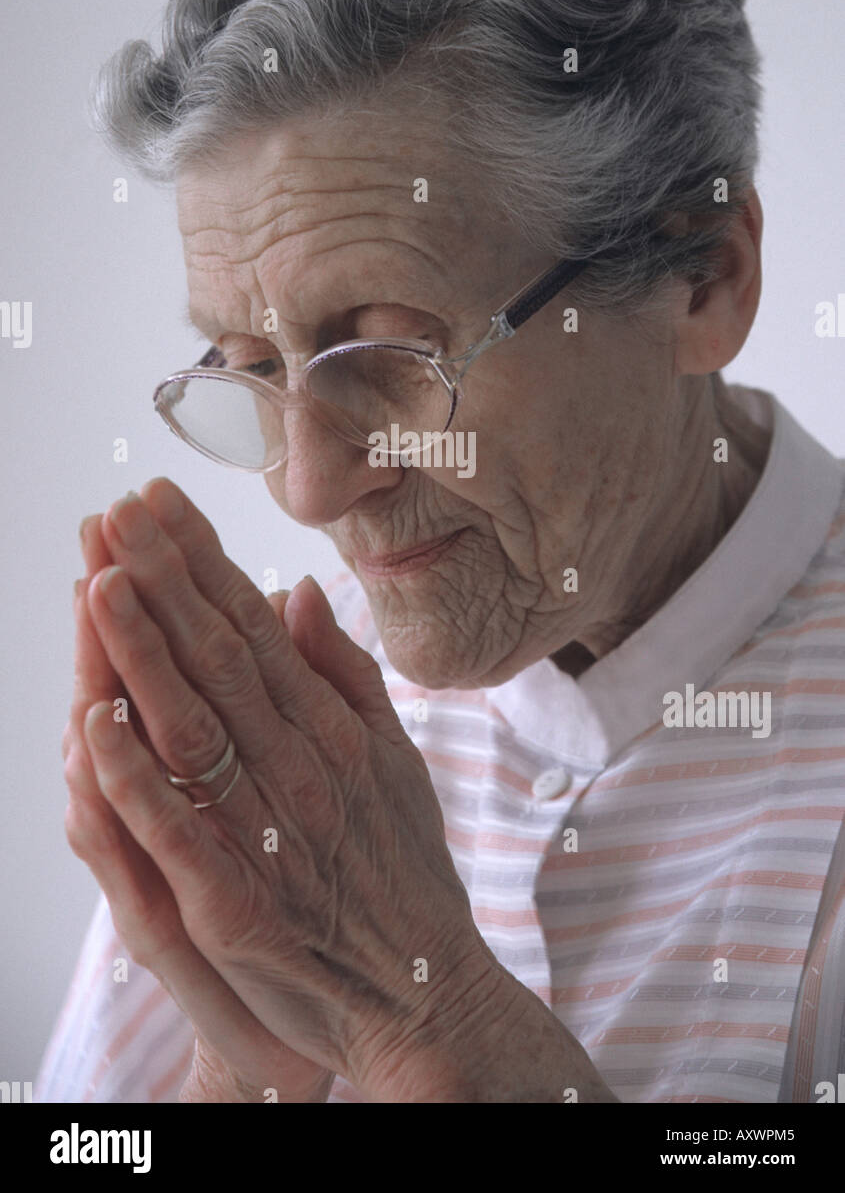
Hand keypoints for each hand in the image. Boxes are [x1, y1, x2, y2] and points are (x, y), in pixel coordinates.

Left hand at [79, 478, 509, 1100]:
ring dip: (144, 654)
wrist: (424, 996)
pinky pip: (180, 834)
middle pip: (221, 662)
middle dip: (165, 581)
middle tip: (118, 513)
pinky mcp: (238, 907)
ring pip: (196, 731)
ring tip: (99, 581)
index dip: (204, 563)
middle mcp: (306, 772)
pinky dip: (138, 779)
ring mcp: (272, 838)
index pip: (257, 630)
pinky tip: (94, 724)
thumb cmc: (403, 875)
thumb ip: (348, 676)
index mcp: (338, 734)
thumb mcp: (396, 763)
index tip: (162, 506)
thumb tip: (301, 591)